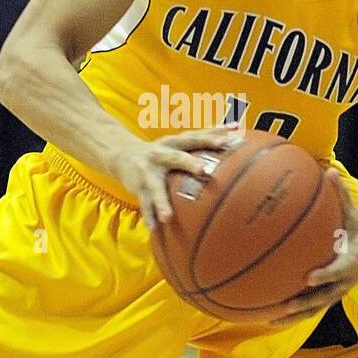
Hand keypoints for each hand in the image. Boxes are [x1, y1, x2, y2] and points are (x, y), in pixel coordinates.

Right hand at [111, 124, 244, 230]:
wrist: (121, 153)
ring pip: (155, 188)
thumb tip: (236, 128)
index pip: (194, 138)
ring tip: (168, 217)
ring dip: (161, 202)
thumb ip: (202, 140)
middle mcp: (159, 155)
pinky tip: (154, 230)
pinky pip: (144, 204)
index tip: (226, 141)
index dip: (209, 138)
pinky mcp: (137, 187)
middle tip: (204, 171)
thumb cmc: (160, 150)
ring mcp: (147, 172)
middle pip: (176, 157)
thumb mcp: (177, 143)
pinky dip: (149, 217)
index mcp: (173, 143)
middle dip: (189, 163)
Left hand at [267, 169, 357, 324]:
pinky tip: (271, 317)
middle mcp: (344, 282)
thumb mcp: (355, 215)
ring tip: (271, 321)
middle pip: (324, 298)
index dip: (325, 275)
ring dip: (294, 316)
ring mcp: (337, 292)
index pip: (338, 271)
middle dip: (305, 303)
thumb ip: (342, 195)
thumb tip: (329, 170)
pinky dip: (293, 314)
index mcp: (352, 263)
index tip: (308, 277)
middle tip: (285, 305)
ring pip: (315, 309)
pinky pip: (311, 309)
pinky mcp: (330, 297)